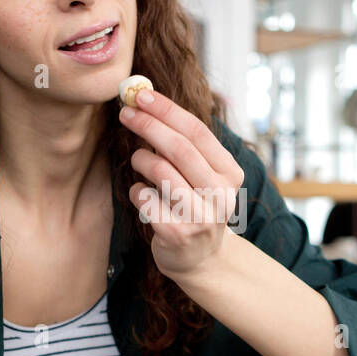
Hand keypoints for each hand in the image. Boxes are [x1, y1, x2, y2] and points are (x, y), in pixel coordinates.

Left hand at [118, 88, 244, 278]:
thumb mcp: (201, 176)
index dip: (167, 110)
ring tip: (139, 161)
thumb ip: (184, 146)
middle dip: (148, 125)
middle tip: (126, 113)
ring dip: (141, 159)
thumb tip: (147, 103)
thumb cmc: (194, 206)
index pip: (198, 132)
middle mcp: (221, 194)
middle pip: (179, 148)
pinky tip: (144, 197)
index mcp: (230, 173)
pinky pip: (145, 198)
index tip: (142, 95)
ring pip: (161, 171)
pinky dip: (137, 191)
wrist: (201, 260)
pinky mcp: (178, 233)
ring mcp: (201, 216)